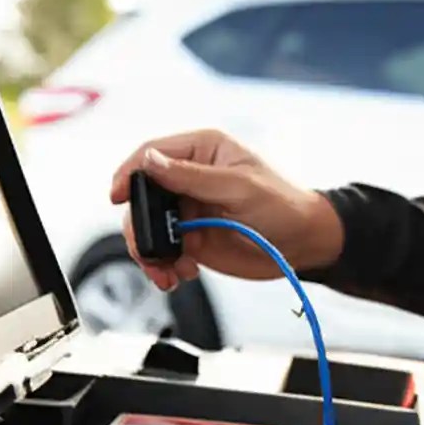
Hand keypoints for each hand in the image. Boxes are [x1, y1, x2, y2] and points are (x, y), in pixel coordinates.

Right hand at [109, 129, 343, 290]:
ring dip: (150, 250)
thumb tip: (151, 162)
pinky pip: (163, 249)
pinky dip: (164, 264)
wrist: (304, 244)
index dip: (130, 173)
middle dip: (140, 224)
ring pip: (148, 225)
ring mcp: (189, 208)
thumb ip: (194, 177)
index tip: (119, 195)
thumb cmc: (285, 205)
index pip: (152, 154)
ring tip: (166, 270)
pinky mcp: (192, 236)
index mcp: (203, 150)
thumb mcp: (240, 187)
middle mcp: (190, 177)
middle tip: (148, 248)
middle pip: (142, 194)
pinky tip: (179, 274)